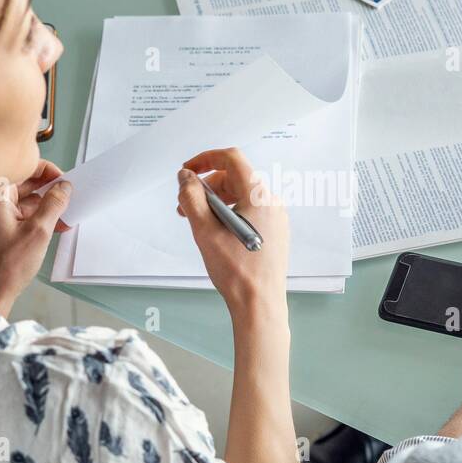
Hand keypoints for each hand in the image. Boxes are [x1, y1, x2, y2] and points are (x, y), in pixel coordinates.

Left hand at [0, 160, 71, 316]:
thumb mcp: (39, 231)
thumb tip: (64, 187)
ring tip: (65, 217)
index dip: (48, 171)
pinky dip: (37, 218)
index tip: (64, 181)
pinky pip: (20, 215)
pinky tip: (54, 227)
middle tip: (69, 198)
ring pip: (24, 200)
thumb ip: (54, 204)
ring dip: (46, 207)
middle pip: (25, 183)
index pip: (24, 167)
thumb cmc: (6, 266)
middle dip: (49, 191)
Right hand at [176, 148, 288, 317]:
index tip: (189, 171)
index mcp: (259, 196)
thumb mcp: (205, 230)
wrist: (260, 304)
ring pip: (242, 195)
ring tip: (197, 221)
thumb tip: (185, 178)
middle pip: (235, 177)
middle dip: (207, 186)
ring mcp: (276, 217)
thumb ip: (192, 198)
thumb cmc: (238, 272)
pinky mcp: (275, 231)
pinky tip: (216, 231)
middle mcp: (272, 202)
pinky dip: (230, 213)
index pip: (232, 158)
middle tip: (185, 203)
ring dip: (217, 201)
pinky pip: (250, 211)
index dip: (206, 158)